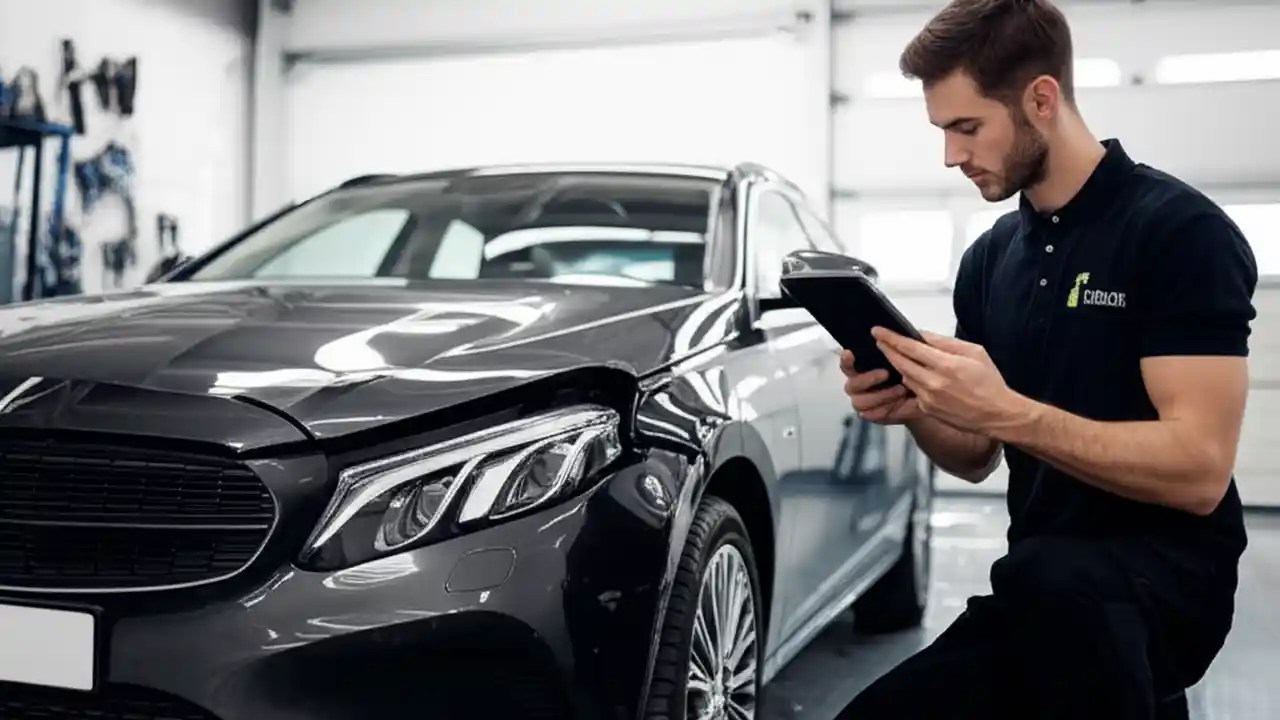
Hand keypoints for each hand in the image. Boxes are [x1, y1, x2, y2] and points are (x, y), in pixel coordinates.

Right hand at [838, 349, 922, 424]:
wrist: (924, 395)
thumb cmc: (911, 372)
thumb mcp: (909, 356)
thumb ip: (900, 346)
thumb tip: (897, 334)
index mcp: (861, 368)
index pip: (847, 364)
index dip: (846, 360)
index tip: (850, 353)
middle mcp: (858, 385)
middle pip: (851, 385)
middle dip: (867, 379)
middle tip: (886, 373)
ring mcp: (864, 401)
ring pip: (859, 402)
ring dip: (880, 395)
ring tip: (901, 390)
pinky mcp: (872, 415)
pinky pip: (870, 415)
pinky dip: (884, 409)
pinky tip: (897, 403)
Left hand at [871, 327, 1025, 434]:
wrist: (997, 414)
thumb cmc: (989, 382)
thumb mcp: (974, 352)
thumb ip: (945, 342)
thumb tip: (922, 334)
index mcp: (946, 365)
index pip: (910, 348)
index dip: (890, 338)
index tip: (877, 331)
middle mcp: (934, 383)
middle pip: (900, 362)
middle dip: (887, 349)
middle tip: (879, 340)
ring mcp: (928, 399)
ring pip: (904, 376)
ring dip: (900, 365)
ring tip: (897, 355)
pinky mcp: (927, 410)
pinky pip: (913, 391)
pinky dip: (912, 381)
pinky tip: (915, 375)